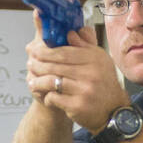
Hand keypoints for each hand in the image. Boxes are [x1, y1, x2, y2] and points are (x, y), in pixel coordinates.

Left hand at [25, 16, 130, 132]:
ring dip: (39, 81)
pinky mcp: (77, 106)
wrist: (113, 111)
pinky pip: (54, 98)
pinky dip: (47, 96)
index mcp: (94, 59)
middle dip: (39, 64)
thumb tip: (70, 32)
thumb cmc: (104, 84)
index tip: (35, 50)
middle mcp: (90, 73)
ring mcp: (84, 90)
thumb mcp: (100, 60)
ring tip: (32, 81)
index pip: (64, 52)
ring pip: (52, 82)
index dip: (46, 51)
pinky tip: (45, 95)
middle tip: (30, 64)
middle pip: (56, 66)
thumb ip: (84, 45)